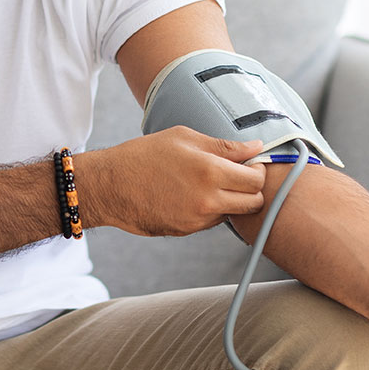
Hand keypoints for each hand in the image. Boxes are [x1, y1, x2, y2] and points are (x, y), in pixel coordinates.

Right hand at [81, 127, 266, 237]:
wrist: (110, 186)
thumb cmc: (143, 155)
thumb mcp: (183, 138)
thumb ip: (224, 146)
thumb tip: (256, 147)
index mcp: (209, 171)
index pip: (257, 180)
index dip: (258, 170)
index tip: (251, 164)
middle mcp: (207, 200)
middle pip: (254, 204)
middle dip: (252, 190)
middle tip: (239, 176)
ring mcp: (197, 220)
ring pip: (234, 214)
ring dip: (231, 201)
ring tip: (210, 184)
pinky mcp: (186, 231)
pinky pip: (212, 222)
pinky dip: (211, 210)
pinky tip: (191, 195)